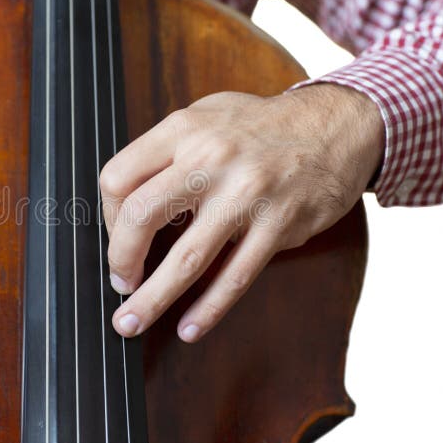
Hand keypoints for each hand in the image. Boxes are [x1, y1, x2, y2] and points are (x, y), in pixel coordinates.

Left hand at [99, 84, 383, 342]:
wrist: (334, 127)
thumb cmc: (261, 126)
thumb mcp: (205, 116)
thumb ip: (165, 152)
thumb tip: (126, 203)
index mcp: (183, 130)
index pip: (119, 178)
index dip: (108, 216)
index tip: (118, 234)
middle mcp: (210, 158)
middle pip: (141, 216)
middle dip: (120, 260)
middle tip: (120, 284)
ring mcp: (246, 193)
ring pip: (186, 258)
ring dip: (152, 300)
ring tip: (131, 323)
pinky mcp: (278, 225)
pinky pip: (235, 277)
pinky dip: (209, 309)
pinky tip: (190, 327)